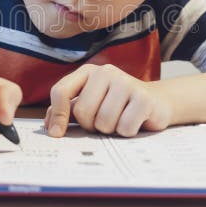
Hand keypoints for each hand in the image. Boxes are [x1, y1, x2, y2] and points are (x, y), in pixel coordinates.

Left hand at [45, 63, 172, 137]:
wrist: (157, 102)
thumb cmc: (117, 105)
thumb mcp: (91, 103)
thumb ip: (67, 110)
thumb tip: (48, 126)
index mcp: (88, 72)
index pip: (61, 91)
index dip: (57, 115)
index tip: (56, 134)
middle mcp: (106, 72)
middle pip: (82, 112)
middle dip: (91, 125)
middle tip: (103, 122)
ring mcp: (126, 82)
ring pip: (103, 123)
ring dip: (110, 130)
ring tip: (121, 119)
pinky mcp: (144, 98)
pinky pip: (124, 128)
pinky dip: (127, 132)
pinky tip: (135, 121)